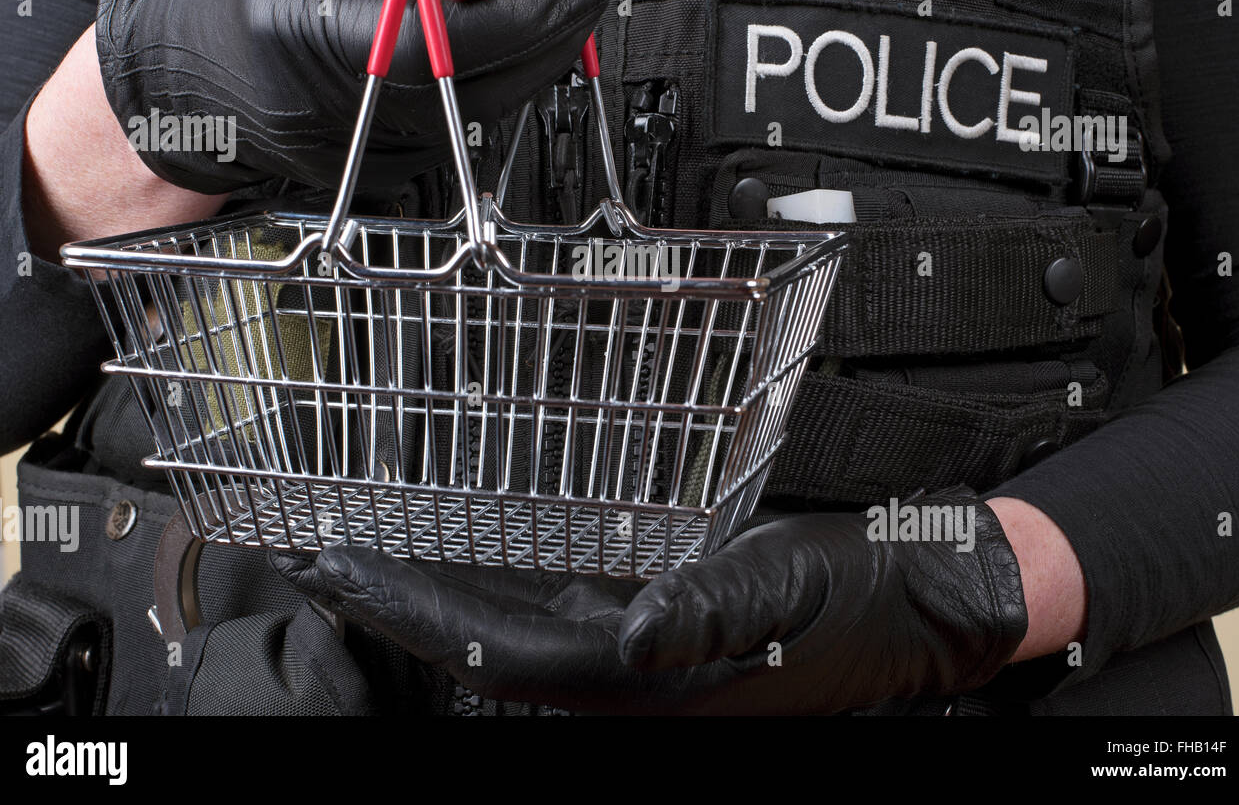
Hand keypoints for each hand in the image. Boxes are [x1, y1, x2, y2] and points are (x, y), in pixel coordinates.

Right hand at [95, 0, 605, 192]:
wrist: (176, 68)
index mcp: (311, 35)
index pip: (448, 42)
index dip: (526, 18)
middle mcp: (336, 112)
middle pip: (479, 90)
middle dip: (549, 41)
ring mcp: (354, 156)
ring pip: (477, 120)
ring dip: (526, 69)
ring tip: (541, 16)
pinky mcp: (371, 179)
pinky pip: (454, 138)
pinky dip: (487, 95)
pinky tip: (492, 59)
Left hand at [275, 486, 1027, 713]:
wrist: (915, 600)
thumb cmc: (858, 598)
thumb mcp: (787, 592)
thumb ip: (704, 615)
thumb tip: (626, 636)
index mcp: (653, 684)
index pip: (509, 657)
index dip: (423, 615)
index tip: (349, 571)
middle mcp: (631, 677)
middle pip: (491, 647)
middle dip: (405, 603)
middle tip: (324, 557)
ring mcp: (638, 654)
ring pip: (515, 627)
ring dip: (440, 591)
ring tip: (369, 554)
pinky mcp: (651, 623)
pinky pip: (553, 605)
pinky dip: (495, 580)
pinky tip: (463, 555)